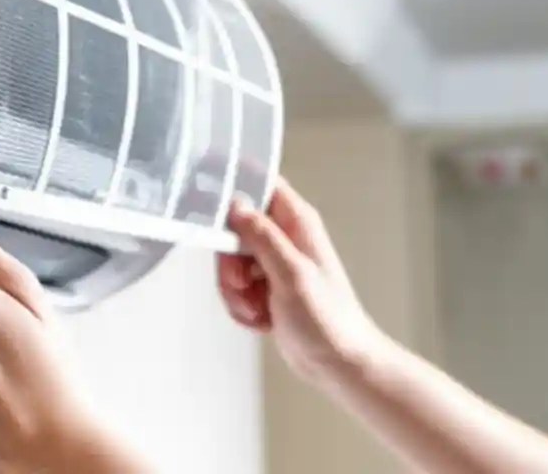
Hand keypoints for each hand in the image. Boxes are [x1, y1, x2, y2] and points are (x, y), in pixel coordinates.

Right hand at [217, 179, 385, 385]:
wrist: (338, 363)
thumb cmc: (328, 321)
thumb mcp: (292, 274)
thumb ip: (262, 236)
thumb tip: (235, 205)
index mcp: (297, 222)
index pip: (260, 183)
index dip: (233, 186)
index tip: (209, 203)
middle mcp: (285, 237)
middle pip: (234, 228)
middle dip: (230, 263)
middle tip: (244, 284)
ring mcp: (274, 262)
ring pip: (231, 261)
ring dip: (235, 290)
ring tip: (258, 308)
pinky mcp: (267, 286)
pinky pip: (236, 286)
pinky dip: (242, 305)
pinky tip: (262, 319)